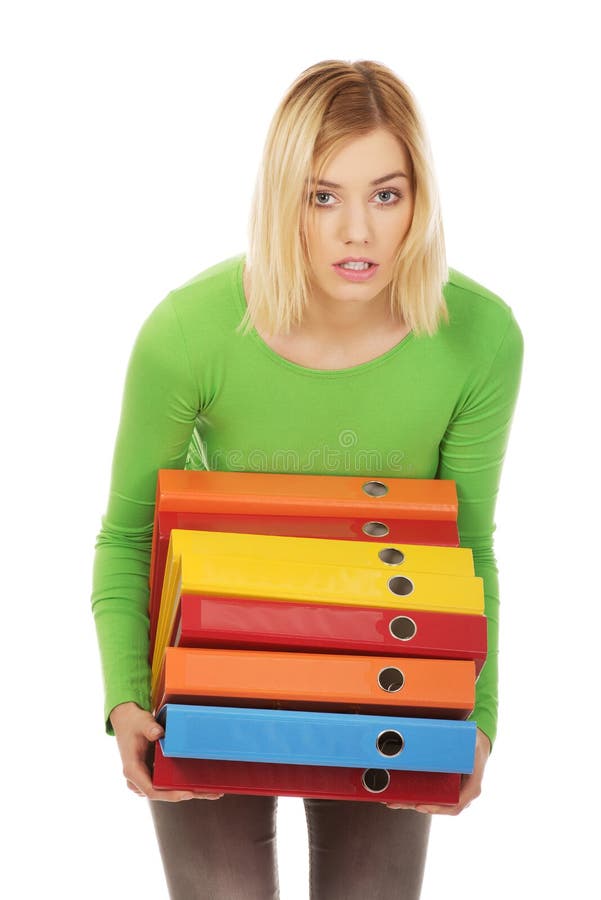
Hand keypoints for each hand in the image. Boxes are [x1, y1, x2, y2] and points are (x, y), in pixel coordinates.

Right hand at [109, 701, 223, 801]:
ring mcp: (143, 779)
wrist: (125, 720)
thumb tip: (158, 733)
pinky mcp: (150, 775)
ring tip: (212, 791)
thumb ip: (150, 728)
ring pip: (166, 791)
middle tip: (211, 793)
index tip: (188, 794)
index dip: (171, 795)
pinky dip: (182, 784)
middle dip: (186, 794)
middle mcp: (136, 779)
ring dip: (187, 791)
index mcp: (132, 770)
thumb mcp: (142, 722)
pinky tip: (200, 784)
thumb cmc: (133, 723)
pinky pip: (166, 784)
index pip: (152, 790)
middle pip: (163, 793)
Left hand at [381, 727, 490, 815]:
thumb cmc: (475, 745)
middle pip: (438, 806)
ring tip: (394, 800)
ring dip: (412, 802)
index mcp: (471, 787)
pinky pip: (431, 795)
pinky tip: (401, 793)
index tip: (421, 806)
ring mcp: (454, 791)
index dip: (437, 808)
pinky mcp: (446, 787)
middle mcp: (463, 793)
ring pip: (432, 803)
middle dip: (417, 805)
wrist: (478, 743)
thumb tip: (442, 748)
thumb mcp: (472, 745)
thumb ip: (462, 749)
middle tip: (398, 802)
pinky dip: (416, 795)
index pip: (454, 805)